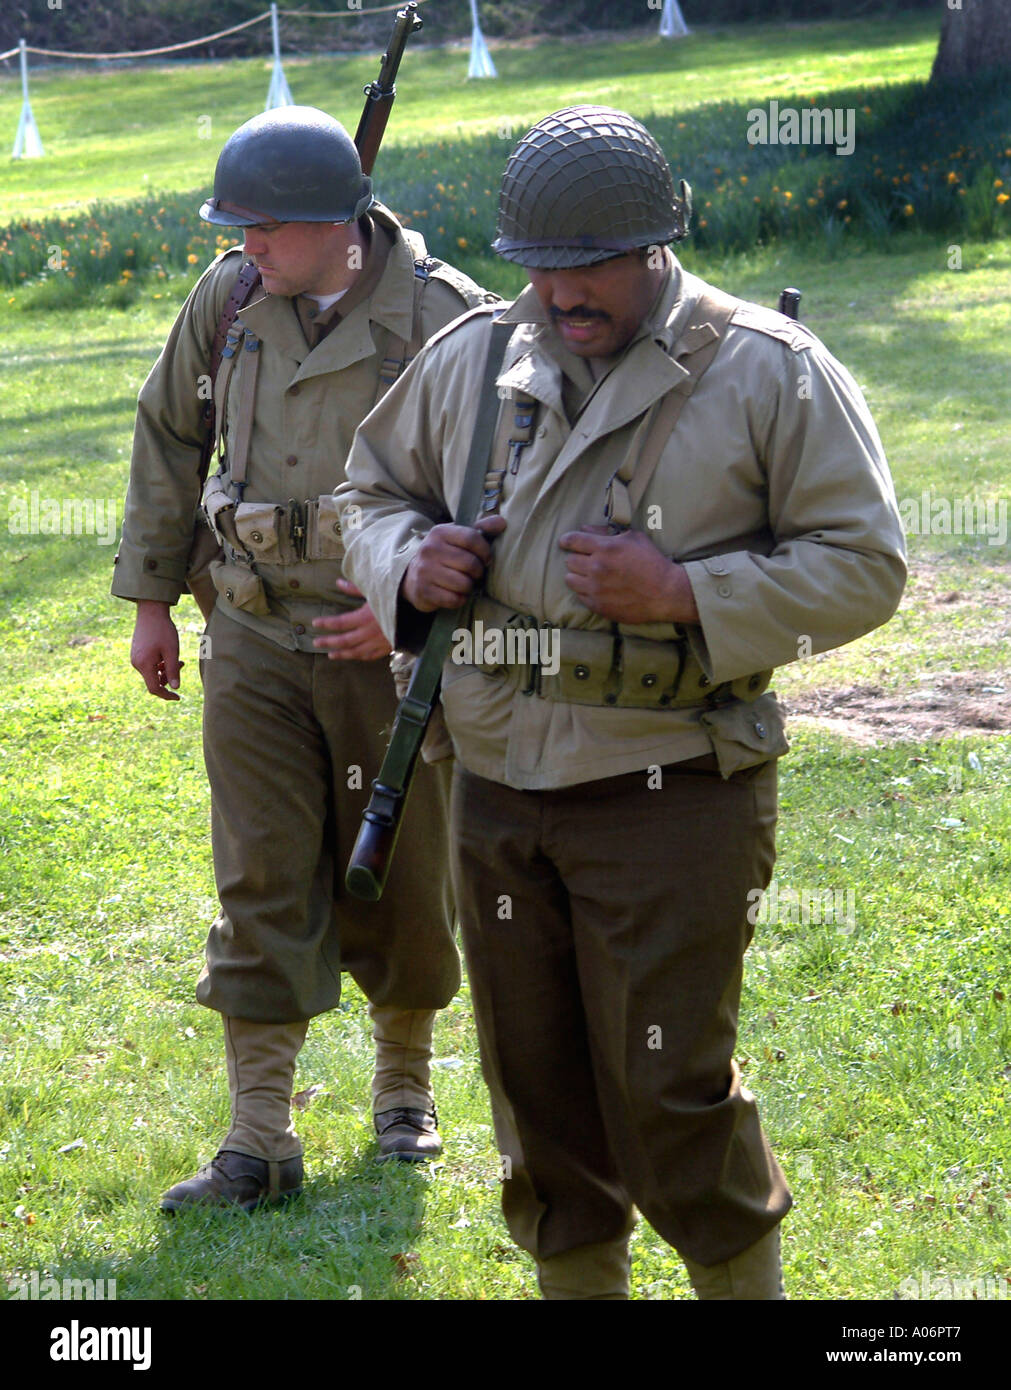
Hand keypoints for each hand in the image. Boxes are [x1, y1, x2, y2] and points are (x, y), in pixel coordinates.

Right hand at [131, 600, 183, 699]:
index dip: (166, 695)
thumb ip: (173, 671)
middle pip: (154, 681)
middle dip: (168, 677)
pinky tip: (168, 655)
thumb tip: (175, 688)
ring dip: (166, 670)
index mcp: (144, 664)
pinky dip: (160, 664)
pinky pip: (149, 665)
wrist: (150, 611)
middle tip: (181, 664)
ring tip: (178, 659)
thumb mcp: (172, 651)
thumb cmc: (163, 630)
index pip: (154, 688)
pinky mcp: (137, 653)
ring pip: (152, 673)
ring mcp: (135, 658)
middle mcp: (136, 663)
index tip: (178, 697)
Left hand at [312, 580, 392, 660]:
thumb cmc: (396, 597)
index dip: (326, 624)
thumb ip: (355, 589)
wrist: (420, 611)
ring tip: (331, 655)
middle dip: (329, 642)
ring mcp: (378, 642)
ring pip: (356, 652)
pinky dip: (360, 656)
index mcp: (365, 617)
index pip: (340, 623)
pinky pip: (371, 655)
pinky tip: (354, 656)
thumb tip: (338, 582)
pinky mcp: (387, 647)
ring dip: (342, 653)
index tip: (315, 623)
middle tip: (316, 643)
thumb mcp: (375, 590)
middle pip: (344, 640)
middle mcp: (369, 632)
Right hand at [401, 514, 506, 611]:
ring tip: (464, 583)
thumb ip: (480, 529)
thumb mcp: (457, 537)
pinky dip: (460, 599)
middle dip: (478, 572)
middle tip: (474, 573)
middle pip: (470, 564)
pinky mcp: (424, 591)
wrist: (412, 576)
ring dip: (469, 587)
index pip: (472, 538)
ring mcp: (425, 571)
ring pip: (464, 584)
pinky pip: (454, 599)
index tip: (486, 558)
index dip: (485, 551)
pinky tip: (455, 593)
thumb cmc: (443, 555)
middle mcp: (430, 549)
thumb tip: (502, 523)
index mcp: (440, 532)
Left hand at [558, 525, 698, 624]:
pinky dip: (586, 591)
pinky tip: (598, 589)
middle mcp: (597, 568)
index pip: (572, 540)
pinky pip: (580, 596)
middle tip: (588, 561)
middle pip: (569, 561)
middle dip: (577, 559)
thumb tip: (584, 529)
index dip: (566, 540)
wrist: (665, 592)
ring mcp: (596, 588)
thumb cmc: (651, 562)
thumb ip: (606, 532)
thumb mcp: (634, 538)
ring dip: (578, 575)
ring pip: (570, 579)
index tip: (565, 542)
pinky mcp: (598, 605)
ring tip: (590, 576)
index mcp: (605, 548)